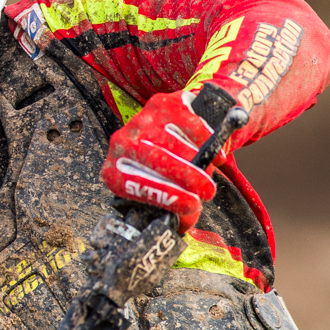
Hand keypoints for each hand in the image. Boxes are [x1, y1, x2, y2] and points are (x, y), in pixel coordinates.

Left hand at [101, 90, 221, 230]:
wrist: (175, 130)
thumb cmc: (169, 172)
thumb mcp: (163, 192)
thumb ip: (172, 208)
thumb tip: (184, 226)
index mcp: (114, 170)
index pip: (131, 184)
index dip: (163, 196)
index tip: (192, 207)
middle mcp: (121, 141)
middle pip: (155, 158)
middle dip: (186, 177)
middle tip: (209, 193)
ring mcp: (141, 119)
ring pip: (174, 142)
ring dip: (198, 161)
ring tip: (210, 175)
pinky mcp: (163, 103)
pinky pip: (190, 123)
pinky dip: (207, 140)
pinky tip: (215, 153)